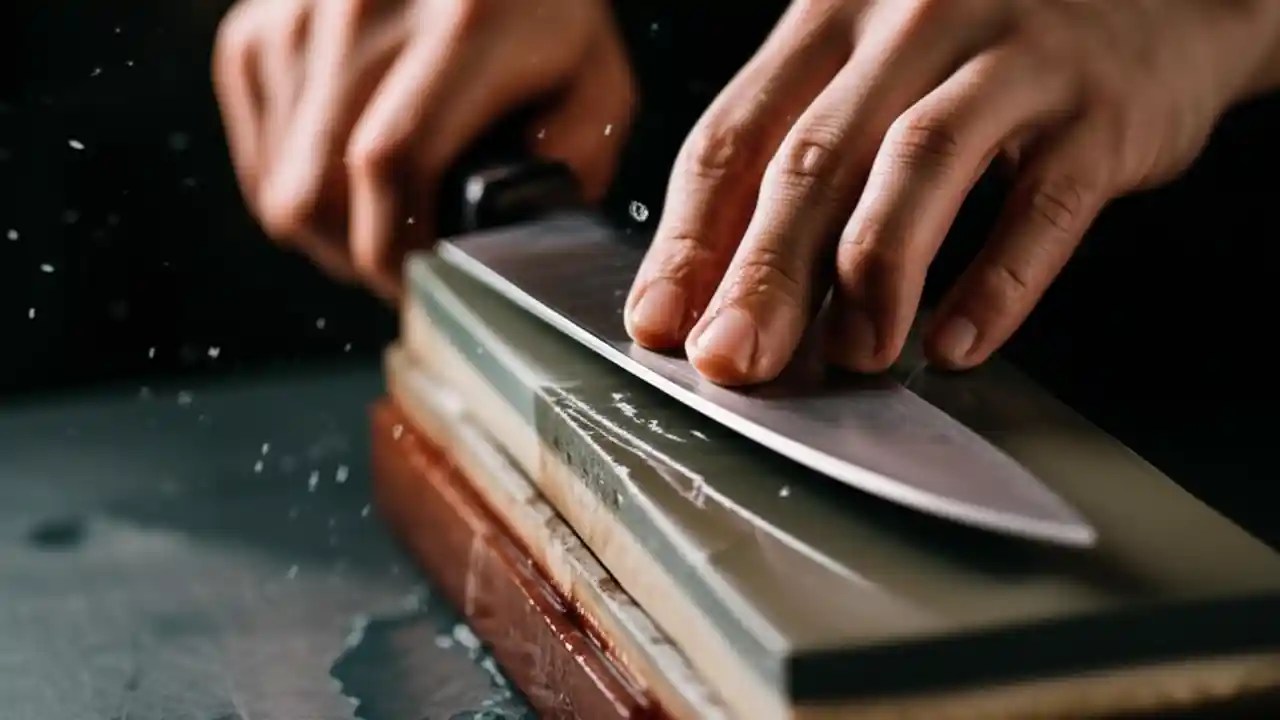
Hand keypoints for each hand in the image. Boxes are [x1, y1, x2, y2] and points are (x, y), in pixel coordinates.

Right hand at [213, 0, 634, 301]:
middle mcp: (363, 10)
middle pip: (318, 190)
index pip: (392, 163)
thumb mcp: (595, 80)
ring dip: (331, 236)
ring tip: (382, 231)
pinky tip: (350, 185)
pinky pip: (259, 155)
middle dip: (361, 261)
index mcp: (461, 23)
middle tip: (406, 273)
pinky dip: (300, 191)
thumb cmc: (543, 13)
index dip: (402, 248)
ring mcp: (299, 17)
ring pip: (280, 187)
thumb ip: (573, 159)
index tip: (430, 282)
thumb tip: (513, 233)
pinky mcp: (259, 30)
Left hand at [625, 0, 1279, 382]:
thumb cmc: (979, 46)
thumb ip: (799, 161)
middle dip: (763, 274)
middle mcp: (909, 22)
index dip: (689, 238)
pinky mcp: (1098, 109)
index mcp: (829, 19)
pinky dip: (997, 283)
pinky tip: (957, 344)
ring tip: (853, 358)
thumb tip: (722, 292)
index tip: (659, 323)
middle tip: (732, 361)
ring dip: (875, 277)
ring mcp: (1009, 58)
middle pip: (813, 159)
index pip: (733, 137)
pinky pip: (1042, 205)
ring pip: (919, 165)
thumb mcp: (871, 70)